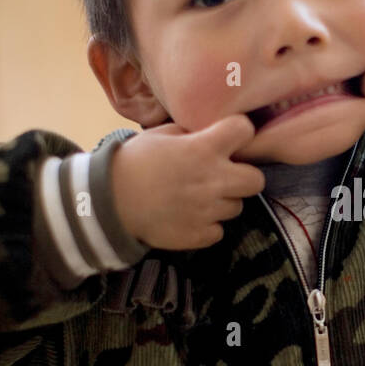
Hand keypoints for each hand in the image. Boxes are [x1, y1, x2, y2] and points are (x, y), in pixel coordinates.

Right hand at [110, 114, 265, 249]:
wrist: (108, 201)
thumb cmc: (135, 162)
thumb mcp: (162, 135)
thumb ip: (192, 133)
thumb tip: (212, 132)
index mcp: (203, 149)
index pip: (245, 130)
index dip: (240, 132)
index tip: (231, 137)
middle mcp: (212, 180)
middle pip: (256, 180)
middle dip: (244, 177)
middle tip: (225, 177)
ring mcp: (208, 210)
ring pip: (236, 207)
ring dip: (223, 202)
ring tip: (199, 198)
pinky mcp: (199, 235)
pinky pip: (219, 230)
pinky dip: (208, 226)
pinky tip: (190, 217)